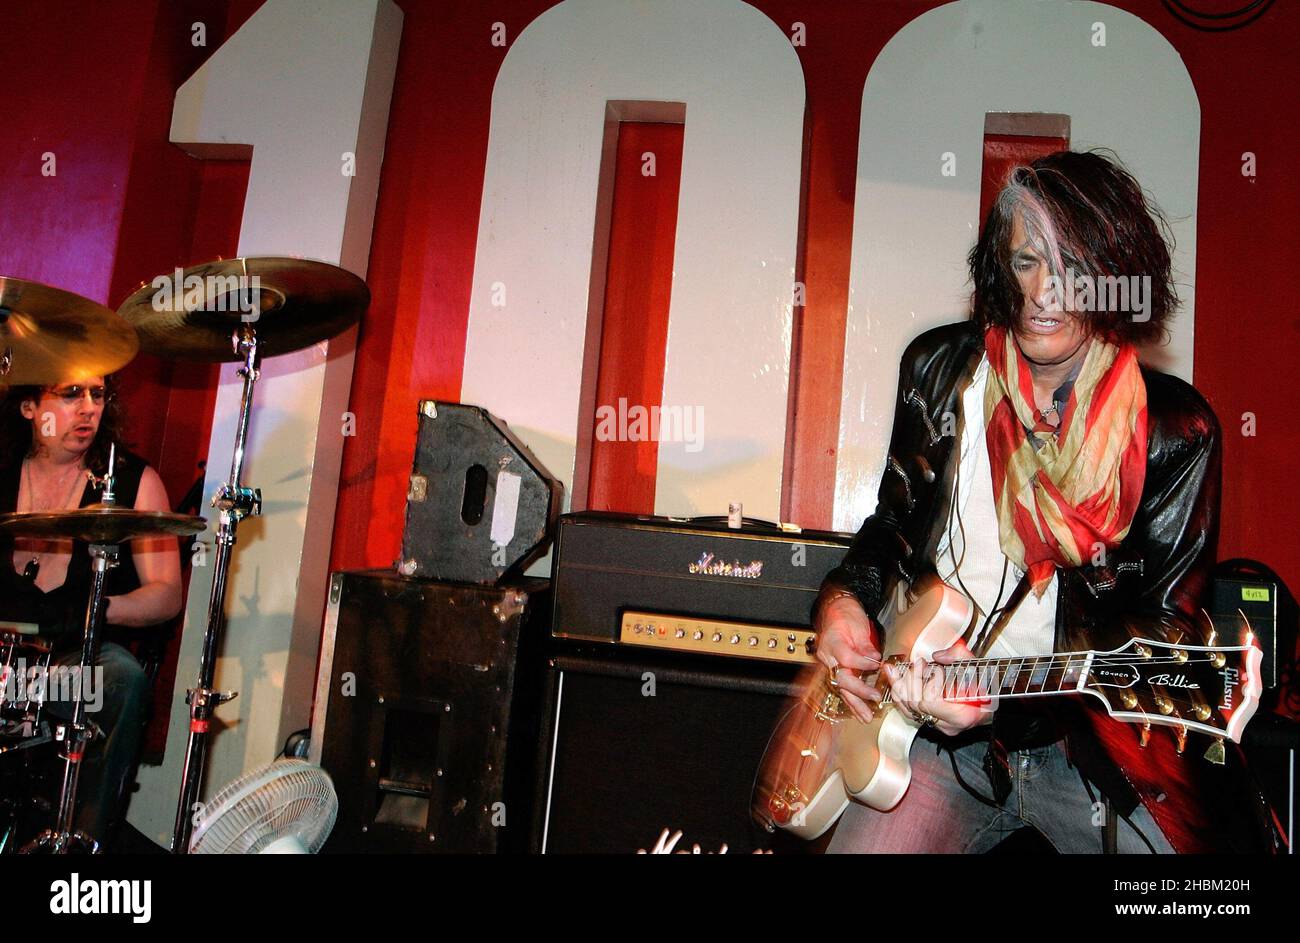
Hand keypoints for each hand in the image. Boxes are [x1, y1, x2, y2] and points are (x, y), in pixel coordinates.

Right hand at [814, 592, 882, 723]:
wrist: (834, 610)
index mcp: (832, 642)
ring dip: (854, 703)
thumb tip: (874, 659)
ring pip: (840, 687)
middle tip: (874, 697)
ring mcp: (829, 663)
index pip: (846, 657)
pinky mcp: (834, 668)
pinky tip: (859, 711)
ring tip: (866, 716)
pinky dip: (851, 699)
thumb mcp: (857, 624)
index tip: (876, 666)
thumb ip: (865, 645)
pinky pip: (842, 686)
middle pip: (841, 677)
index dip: (862, 664)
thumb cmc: (845, 614)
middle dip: (858, 690)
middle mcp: (827, 656)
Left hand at [883, 640, 993, 736]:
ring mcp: (937, 725)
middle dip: (912, 680)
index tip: (937, 669)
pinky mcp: (930, 721)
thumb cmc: (989, 689)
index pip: (929, 702)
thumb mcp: (979, 668)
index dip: (928, 683)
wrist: (993, 704)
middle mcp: (947, 725)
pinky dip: (899, 693)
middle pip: (915, 704)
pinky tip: (894, 678)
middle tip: (918, 663)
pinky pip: (907, 710)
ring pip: (907, 709)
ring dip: (900, 685)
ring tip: (898, 668)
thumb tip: (938, 656)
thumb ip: (959, 657)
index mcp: (961, 716)